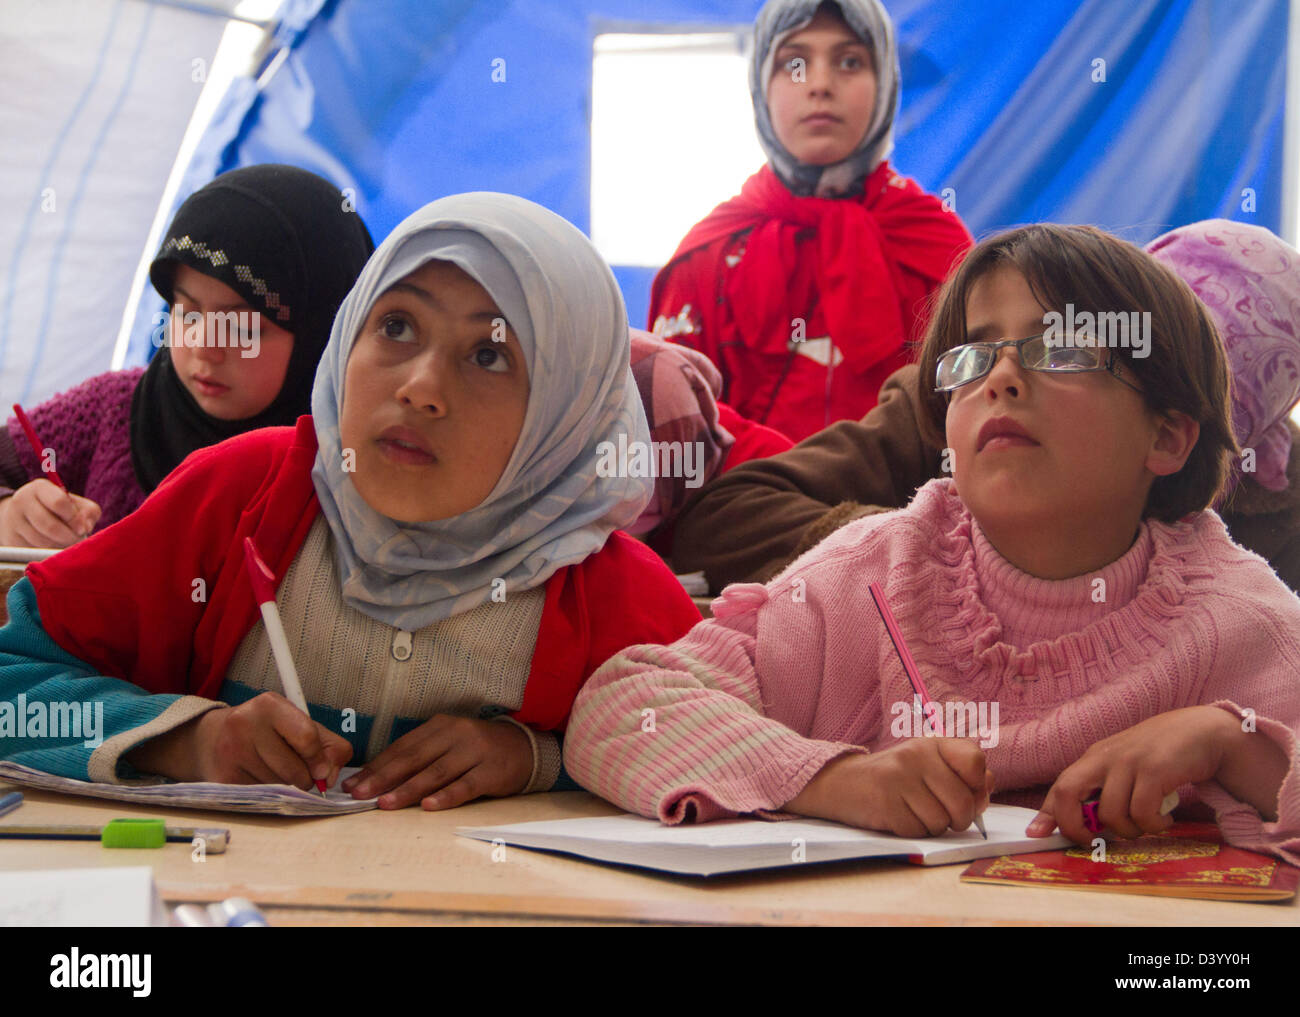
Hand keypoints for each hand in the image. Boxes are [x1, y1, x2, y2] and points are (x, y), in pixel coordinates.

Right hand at [0, 479, 100, 546]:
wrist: (24, 516)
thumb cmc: (58, 509)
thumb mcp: (75, 504)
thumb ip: (88, 512)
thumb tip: (85, 527)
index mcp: (40, 488)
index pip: (59, 502)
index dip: (74, 519)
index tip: (82, 528)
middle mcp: (22, 501)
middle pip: (50, 526)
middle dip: (69, 537)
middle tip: (77, 539)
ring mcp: (14, 520)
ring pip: (42, 541)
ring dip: (59, 545)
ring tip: (65, 541)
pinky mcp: (12, 538)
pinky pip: (34, 550)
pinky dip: (48, 550)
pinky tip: (52, 544)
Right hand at [126, 692, 352, 787]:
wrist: (212, 739)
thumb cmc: (267, 732)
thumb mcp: (299, 726)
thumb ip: (328, 746)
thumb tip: (330, 776)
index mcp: (269, 705)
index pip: (307, 737)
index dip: (319, 759)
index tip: (321, 769)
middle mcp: (245, 724)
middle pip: (295, 770)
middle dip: (304, 779)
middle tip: (298, 773)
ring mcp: (230, 752)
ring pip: (279, 787)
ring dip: (287, 788)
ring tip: (276, 772)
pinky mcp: (223, 778)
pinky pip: (262, 797)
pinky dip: (269, 795)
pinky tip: (260, 779)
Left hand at [341, 714, 532, 810]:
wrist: (524, 748)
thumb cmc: (478, 749)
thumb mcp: (449, 743)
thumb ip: (420, 756)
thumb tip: (379, 778)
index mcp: (440, 725)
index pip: (402, 747)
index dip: (377, 765)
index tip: (353, 783)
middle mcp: (456, 734)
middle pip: (414, 758)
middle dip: (383, 777)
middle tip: (360, 794)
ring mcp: (475, 751)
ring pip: (436, 772)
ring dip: (408, 789)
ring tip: (385, 804)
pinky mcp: (492, 771)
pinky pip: (466, 786)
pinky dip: (446, 796)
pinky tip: (428, 806)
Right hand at [786, 738, 992, 836]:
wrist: (841, 783)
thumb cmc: (894, 778)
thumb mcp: (927, 765)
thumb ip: (962, 774)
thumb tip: (987, 789)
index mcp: (931, 744)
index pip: (976, 761)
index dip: (977, 785)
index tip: (964, 790)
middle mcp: (915, 756)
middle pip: (963, 802)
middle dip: (958, 818)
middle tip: (941, 813)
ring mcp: (899, 779)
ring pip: (941, 822)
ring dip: (932, 826)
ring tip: (914, 811)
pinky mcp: (885, 804)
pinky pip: (918, 831)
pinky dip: (913, 831)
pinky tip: (899, 817)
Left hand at [1027, 706, 1236, 842]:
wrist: (1204, 731)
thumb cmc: (1163, 755)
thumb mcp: (1126, 766)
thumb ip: (1105, 786)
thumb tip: (1083, 820)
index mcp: (1095, 757)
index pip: (1061, 785)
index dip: (1047, 813)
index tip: (1035, 834)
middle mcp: (1105, 757)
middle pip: (1067, 791)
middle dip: (1073, 825)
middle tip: (1094, 841)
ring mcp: (1128, 762)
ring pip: (1110, 814)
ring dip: (1129, 831)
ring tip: (1148, 825)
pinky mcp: (1155, 770)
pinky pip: (1142, 813)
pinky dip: (1153, 826)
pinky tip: (1165, 820)